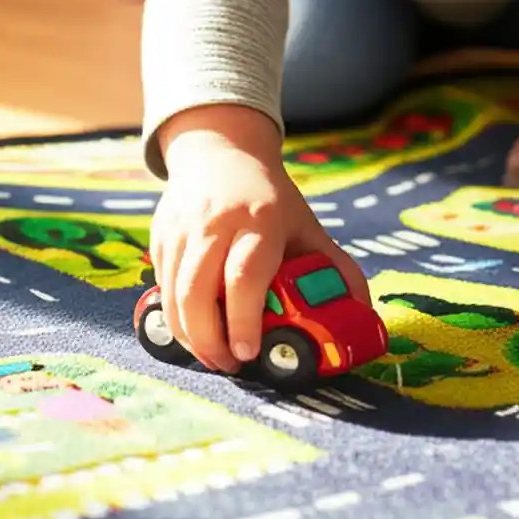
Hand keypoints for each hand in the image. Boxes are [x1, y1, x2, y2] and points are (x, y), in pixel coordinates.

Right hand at [151, 105, 371, 373]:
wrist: (219, 152)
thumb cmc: (267, 198)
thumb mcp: (305, 224)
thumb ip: (331, 266)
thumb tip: (359, 311)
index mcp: (258, 219)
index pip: (243, 276)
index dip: (243, 321)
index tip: (248, 353)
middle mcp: (213, 223)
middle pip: (197, 292)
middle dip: (208, 340)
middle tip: (228, 365)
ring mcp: (179, 230)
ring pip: (172, 296)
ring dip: (189, 337)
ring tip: (212, 357)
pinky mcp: (159, 238)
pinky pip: (162, 288)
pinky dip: (176, 318)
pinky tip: (196, 332)